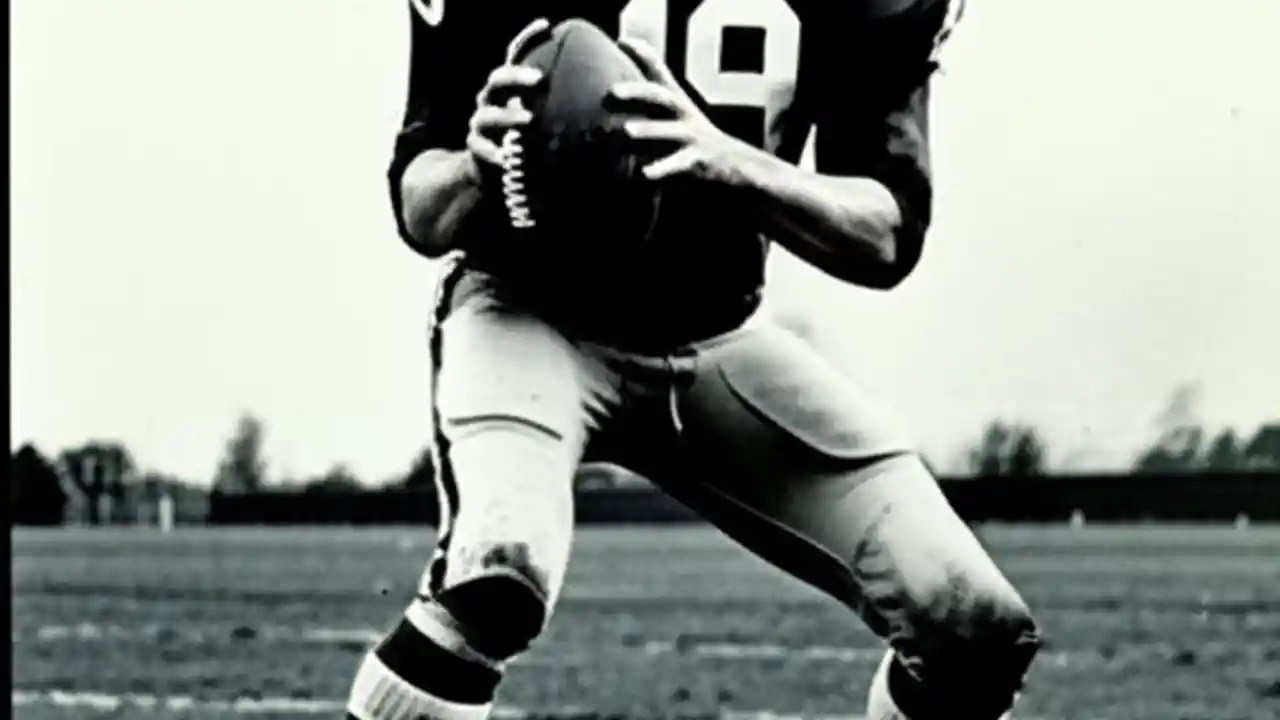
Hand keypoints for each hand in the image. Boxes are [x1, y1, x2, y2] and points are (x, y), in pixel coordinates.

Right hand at [465, 18, 550, 170]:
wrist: (495, 168)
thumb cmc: (528, 139)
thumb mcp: (544, 117)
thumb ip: (562, 102)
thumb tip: (606, 90)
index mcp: (509, 87)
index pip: (515, 55)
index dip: (527, 38)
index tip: (546, 26)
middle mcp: (491, 99)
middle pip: (498, 79)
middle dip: (516, 76)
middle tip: (538, 78)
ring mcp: (480, 123)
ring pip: (488, 115)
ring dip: (508, 116)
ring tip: (528, 119)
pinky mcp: (475, 148)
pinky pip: (480, 147)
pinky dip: (493, 152)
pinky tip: (507, 157)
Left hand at [610, 37, 752, 183]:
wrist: (739, 163)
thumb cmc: (696, 141)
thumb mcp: (678, 117)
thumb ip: (652, 107)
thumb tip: (617, 100)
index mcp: (679, 102)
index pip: (660, 72)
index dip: (643, 55)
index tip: (623, 41)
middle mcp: (686, 114)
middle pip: (662, 96)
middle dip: (638, 92)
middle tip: (613, 92)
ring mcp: (694, 137)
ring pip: (671, 130)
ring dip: (650, 129)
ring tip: (628, 131)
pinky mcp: (699, 160)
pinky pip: (678, 163)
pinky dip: (661, 168)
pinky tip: (645, 173)